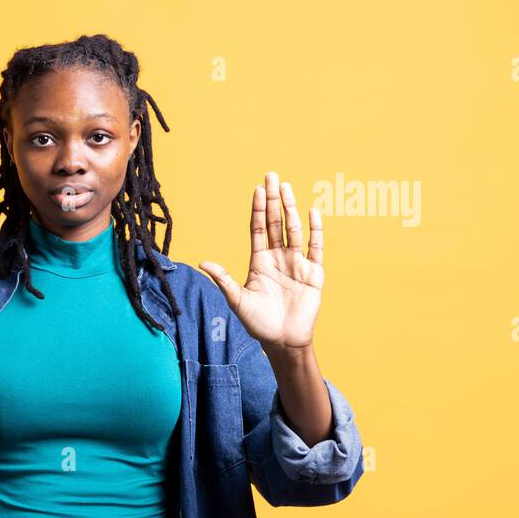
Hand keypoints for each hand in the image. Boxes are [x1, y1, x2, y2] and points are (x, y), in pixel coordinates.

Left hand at [198, 171, 322, 353]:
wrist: (282, 341)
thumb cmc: (258, 323)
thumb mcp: (237, 300)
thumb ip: (223, 279)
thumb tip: (203, 262)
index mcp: (259, 262)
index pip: (258, 229)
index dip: (257, 209)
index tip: (258, 189)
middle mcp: (278, 258)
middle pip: (275, 223)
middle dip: (273, 200)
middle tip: (272, 175)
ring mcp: (296, 264)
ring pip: (294, 230)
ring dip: (291, 209)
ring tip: (287, 187)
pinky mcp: (313, 273)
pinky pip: (315, 247)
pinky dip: (315, 230)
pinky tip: (312, 213)